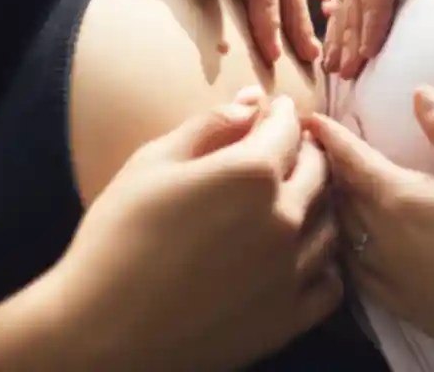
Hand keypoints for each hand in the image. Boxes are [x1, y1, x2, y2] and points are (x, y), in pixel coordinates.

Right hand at [56, 90, 342, 371]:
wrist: (103, 330)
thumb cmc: (117, 238)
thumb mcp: (153, 164)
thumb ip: (209, 127)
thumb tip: (251, 103)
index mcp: (252, 173)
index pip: (288, 128)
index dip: (283, 113)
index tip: (277, 109)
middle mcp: (284, 218)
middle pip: (318, 171)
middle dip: (305, 151)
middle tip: (287, 149)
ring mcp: (291, 272)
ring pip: (330, 224)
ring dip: (318, 203)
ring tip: (295, 198)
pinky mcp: (289, 318)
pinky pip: (330, 282)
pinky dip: (323, 262)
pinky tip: (301, 255)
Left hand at [308, 86, 433, 368]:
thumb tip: (420, 95)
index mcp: (402, 203)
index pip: (353, 163)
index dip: (331, 139)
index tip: (312, 122)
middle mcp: (385, 245)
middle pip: (341, 202)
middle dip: (328, 173)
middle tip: (317, 152)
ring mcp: (395, 284)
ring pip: (346, 242)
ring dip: (338, 214)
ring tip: (335, 196)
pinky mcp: (411, 312)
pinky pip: (362, 278)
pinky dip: (352, 254)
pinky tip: (361, 251)